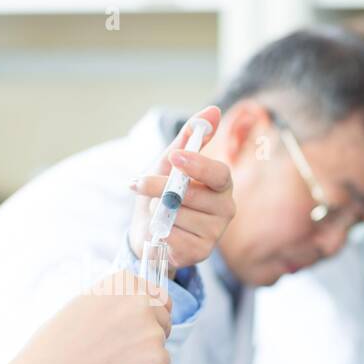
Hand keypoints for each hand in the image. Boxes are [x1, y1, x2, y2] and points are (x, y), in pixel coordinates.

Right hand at [0, 270, 172, 363]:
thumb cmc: (58, 345)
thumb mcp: (84, 304)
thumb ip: (114, 301)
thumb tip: (136, 309)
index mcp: (123, 281)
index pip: (153, 292)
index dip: (144, 311)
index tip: (129, 325)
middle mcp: (141, 299)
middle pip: (164, 313)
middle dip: (151, 329)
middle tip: (123, 347)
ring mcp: (152, 328)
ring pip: (161, 340)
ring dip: (145, 351)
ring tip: (111, 361)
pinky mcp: (158, 358)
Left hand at [128, 106, 234, 276]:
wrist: (147, 232)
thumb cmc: (161, 193)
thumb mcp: (168, 163)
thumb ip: (188, 139)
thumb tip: (213, 111)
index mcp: (222, 184)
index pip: (219, 174)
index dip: (198, 165)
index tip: (175, 156)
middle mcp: (226, 208)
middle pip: (191, 195)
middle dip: (159, 188)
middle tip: (137, 183)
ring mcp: (215, 233)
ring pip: (178, 216)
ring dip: (156, 211)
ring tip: (155, 212)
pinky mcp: (201, 253)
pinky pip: (173, 237)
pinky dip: (159, 231)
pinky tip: (161, 232)